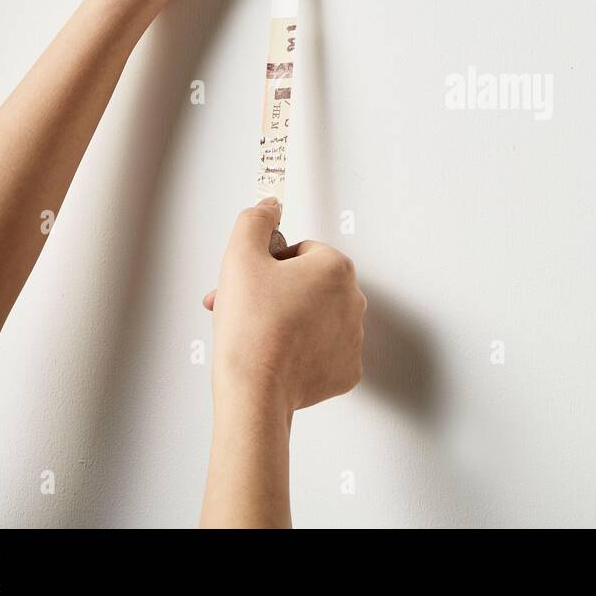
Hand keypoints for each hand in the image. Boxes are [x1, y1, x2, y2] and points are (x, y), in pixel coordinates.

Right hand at [205, 199, 364, 411]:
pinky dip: (302, 352)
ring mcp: (354, 339)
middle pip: (308, 287)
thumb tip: (270, 205)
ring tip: (258, 333)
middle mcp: (354, 301)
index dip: (268, 266)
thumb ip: (256, 220)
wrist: (254, 389)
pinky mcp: (346, 370)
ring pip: (314, 318)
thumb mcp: (241, 255)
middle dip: (275, 294)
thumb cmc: (251, 328)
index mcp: (336, 268)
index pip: (299, 254)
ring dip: (288, 320)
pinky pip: (322, 351)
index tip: (252, 283)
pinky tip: (278, 355)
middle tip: (245, 309)